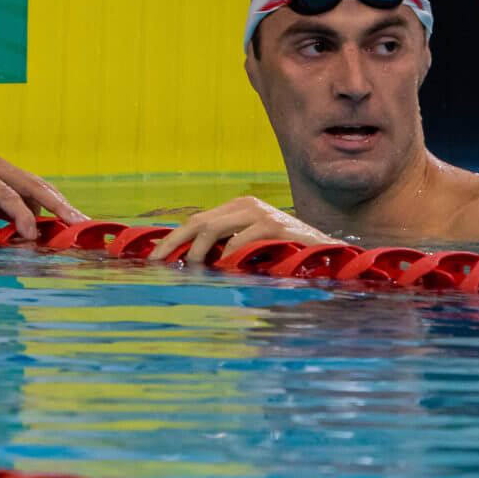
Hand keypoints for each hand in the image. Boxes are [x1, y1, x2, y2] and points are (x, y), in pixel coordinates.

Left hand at [0, 153, 88, 242]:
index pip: (7, 196)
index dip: (23, 217)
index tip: (34, 239)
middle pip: (32, 185)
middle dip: (58, 206)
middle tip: (80, 224)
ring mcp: (5, 168)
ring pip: (40, 188)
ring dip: (61, 207)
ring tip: (82, 226)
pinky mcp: (12, 177)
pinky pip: (37, 193)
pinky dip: (53, 208)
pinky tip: (66, 225)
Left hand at [150, 196, 340, 266]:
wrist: (325, 253)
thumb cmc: (283, 255)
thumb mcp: (249, 249)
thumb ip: (223, 249)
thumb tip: (188, 263)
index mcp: (235, 208)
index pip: (194, 221)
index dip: (171, 239)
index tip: (153, 258)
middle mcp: (244, 206)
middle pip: (196, 222)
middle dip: (172, 243)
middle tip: (156, 263)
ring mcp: (259, 213)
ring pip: (212, 229)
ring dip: (197, 253)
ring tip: (193, 271)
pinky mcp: (274, 226)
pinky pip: (240, 240)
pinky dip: (228, 257)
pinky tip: (224, 271)